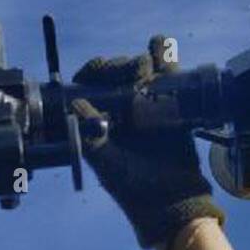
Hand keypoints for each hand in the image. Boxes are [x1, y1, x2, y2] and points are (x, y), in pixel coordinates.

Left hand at [70, 35, 224, 249]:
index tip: (99, 72)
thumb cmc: (134, 188)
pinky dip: (164, 58)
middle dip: (120, 68)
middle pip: (116, 75)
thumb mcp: (108, 166)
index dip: (93, 74)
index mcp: (99, 122)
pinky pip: (168, 77)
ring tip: (145, 66)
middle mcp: (120, 111)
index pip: (90, 87)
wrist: (172, 202)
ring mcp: (147, 106)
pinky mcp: (173, 106)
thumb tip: (75, 106)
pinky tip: (161, 47)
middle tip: (133, 73)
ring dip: (141, 62)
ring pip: (140, 72)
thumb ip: (91, 139)